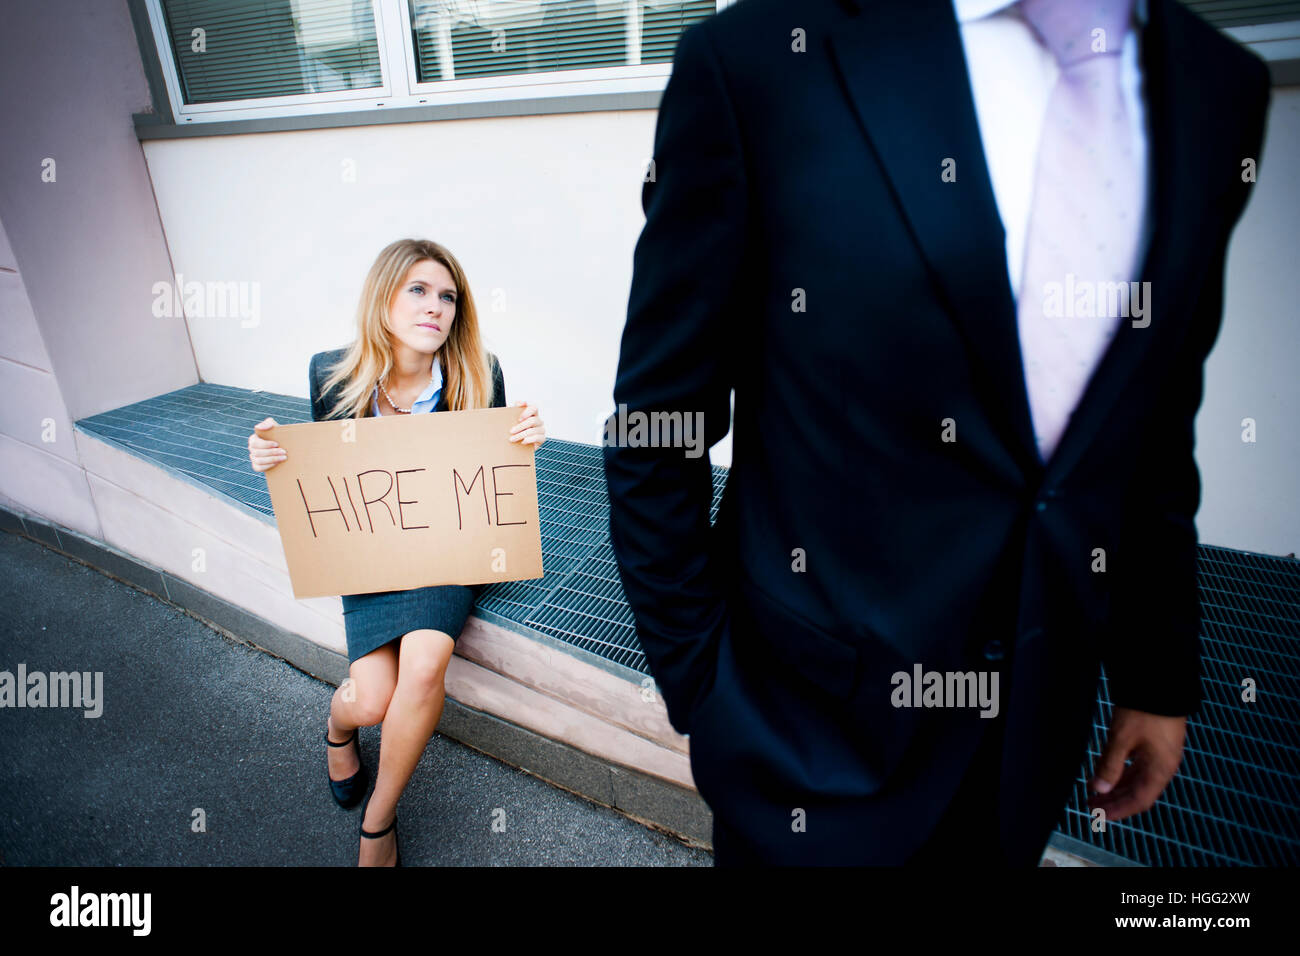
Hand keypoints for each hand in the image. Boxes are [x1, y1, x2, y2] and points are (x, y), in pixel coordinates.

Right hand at [248, 417, 286, 471]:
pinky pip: (258, 468)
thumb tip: (258, 427)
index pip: (255, 443)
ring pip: (259, 461)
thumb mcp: (275, 426)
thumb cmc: (279, 435)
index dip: (265, 444)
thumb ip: (268, 423)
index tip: (277, 444)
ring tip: (283, 458)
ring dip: (272, 459)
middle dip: (272, 453)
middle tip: (284, 452)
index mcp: (253, 439)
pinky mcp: (257, 466)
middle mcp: (251, 449)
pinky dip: (268, 466)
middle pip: (257, 453)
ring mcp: (253, 458)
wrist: (284, 447)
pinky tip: (277, 463)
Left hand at [509, 401, 545, 447]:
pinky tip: (522, 442)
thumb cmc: (516, 430)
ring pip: (533, 430)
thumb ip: (514, 411)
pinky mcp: (542, 438)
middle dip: (520, 426)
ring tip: (512, 439)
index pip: (534, 407)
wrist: (518, 445)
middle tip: (511, 431)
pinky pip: (537, 437)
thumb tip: (517, 403)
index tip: (519, 418)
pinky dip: (528, 440)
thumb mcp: (513, 420)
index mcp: (532, 414)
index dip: (528, 410)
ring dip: (521, 435)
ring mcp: (541, 429)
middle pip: (532, 420)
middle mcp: (538, 420)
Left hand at [1087, 706, 1186, 821]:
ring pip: (1136, 779)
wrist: (1160, 683)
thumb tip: (1100, 789)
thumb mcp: (1122, 739)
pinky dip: (1120, 772)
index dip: (1119, 811)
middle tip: (1091, 805)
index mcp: (1160, 769)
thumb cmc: (1144, 711)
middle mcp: (1162, 766)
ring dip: (1115, 787)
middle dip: (1113, 801)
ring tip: (1094, 792)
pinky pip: (1137, 766)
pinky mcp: (1154, 744)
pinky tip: (1105, 773)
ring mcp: (1159, 755)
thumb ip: (1110, 765)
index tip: (1100, 816)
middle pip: (1137, 792)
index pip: (1139, 801)